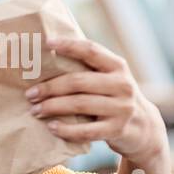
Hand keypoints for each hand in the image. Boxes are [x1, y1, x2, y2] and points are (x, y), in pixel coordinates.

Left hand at [27, 38, 168, 165]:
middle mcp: (122, 85)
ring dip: (52, 107)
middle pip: (78, 81)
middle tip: (30, 94)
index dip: (69, 45)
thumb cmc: (113, 97)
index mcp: (117, 67)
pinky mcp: (117, 130)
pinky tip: (51, 127)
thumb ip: (88, 69)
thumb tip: (46, 57)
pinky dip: (66, 129)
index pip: (91, 50)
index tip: (47, 43)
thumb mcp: (109, 79)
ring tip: (35, 110)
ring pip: (79, 104)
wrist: (143, 127)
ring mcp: (121, 108)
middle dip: (50, 87)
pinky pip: (86, 131)